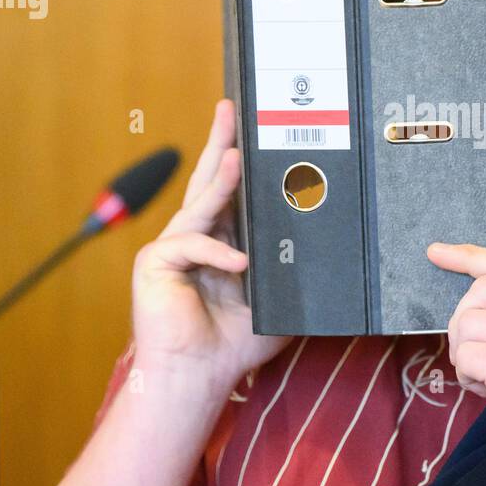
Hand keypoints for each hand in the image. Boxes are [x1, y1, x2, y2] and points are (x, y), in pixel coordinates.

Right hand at [131, 100, 289, 401]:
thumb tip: (330, 245)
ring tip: (236, 158)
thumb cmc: (236, 342)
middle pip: (208, 181)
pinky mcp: (155, 263)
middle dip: (219, 142)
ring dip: (220, 181)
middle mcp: (194, 236)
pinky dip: (217, 253)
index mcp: (222, 242)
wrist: (199, 376)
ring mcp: (172, 247)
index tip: (255, 130)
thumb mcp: (277, 299)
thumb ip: (292, 271)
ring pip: (200, 204)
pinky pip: (190, 245)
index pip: (233, 193)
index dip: (241, 162)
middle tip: (230, 109)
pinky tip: (239, 264)